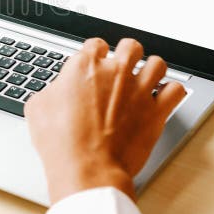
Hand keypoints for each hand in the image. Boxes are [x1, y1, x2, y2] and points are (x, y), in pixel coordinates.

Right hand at [24, 37, 185, 202]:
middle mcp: (115, 72)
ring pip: (157, 63)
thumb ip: (52, 91)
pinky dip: (171, 92)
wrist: (87, 169)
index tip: (96, 61)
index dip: (95, 53)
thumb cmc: (61, 142)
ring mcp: (138, 90)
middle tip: (124, 66)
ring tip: (147, 78)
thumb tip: (55, 92)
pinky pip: (175, 90)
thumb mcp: (38, 108)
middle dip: (127, 54)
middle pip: (131, 46)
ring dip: (152, 69)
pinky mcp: (156, 111)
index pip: (95, 44)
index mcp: (85, 66)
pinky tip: (163, 98)